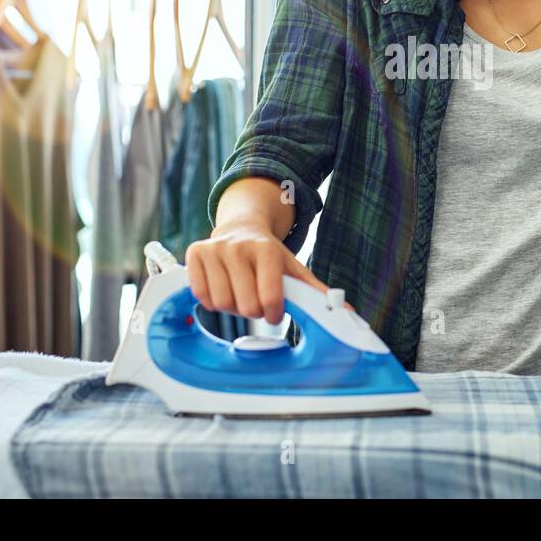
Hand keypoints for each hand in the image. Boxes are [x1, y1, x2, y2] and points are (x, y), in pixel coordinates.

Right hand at [186, 225, 353, 325]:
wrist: (241, 228)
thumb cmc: (270, 255)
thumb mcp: (293, 268)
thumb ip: (316, 292)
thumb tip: (346, 313)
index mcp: (266, 249)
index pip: (269, 297)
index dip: (273, 312)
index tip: (275, 312)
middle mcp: (238, 246)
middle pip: (245, 305)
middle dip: (253, 310)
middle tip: (256, 301)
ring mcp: (214, 249)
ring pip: (221, 303)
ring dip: (232, 307)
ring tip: (240, 293)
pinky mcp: (194, 253)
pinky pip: (201, 295)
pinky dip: (212, 301)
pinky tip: (223, 288)